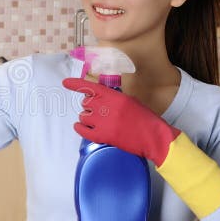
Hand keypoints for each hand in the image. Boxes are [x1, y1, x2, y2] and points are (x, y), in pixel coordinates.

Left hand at [62, 77, 179, 164]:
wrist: (154, 137)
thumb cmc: (144, 119)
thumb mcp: (129, 101)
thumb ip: (113, 98)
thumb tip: (96, 96)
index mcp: (115, 97)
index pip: (91, 87)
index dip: (75, 84)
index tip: (65, 83)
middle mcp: (107, 107)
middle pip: (86, 103)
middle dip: (90, 106)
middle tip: (99, 112)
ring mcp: (104, 122)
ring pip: (83, 116)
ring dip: (87, 118)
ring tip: (99, 122)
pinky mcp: (103, 136)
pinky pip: (82, 130)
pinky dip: (80, 128)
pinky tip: (82, 127)